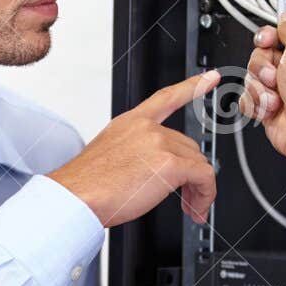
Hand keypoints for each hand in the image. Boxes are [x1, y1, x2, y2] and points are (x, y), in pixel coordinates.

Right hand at [49, 71, 218, 226]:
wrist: (76, 198)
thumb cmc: (85, 186)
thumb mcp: (109, 157)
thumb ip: (134, 155)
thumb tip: (153, 173)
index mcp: (130, 123)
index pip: (166, 98)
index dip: (191, 86)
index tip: (209, 77)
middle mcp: (146, 129)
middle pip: (188, 145)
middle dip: (189, 173)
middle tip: (185, 196)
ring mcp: (158, 143)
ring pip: (198, 163)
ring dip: (197, 189)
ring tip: (189, 207)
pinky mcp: (169, 164)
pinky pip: (203, 177)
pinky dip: (206, 195)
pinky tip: (197, 207)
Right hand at [239, 13, 285, 168]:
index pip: (276, 36)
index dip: (266, 38)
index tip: (267, 41)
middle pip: (259, 57)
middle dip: (262, 67)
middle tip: (275, 76)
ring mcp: (280, 90)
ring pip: (251, 78)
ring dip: (261, 89)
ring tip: (277, 98)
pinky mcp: (268, 107)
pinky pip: (248, 99)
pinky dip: (257, 104)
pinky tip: (271, 109)